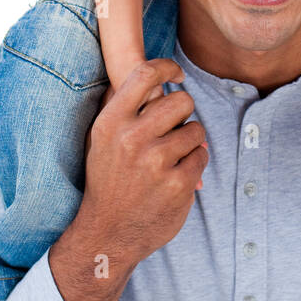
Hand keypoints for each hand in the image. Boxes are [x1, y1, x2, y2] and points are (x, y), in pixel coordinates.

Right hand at [81, 58, 208, 265]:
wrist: (107, 233)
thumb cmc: (106, 179)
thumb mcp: (99, 139)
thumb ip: (117, 104)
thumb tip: (144, 70)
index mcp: (111, 123)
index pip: (144, 74)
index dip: (167, 67)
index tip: (177, 73)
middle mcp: (132, 139)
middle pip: (182, 100)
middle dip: (183, 111)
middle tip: (174, 127)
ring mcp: (157, 163)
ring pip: (196, 129)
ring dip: (190, 140)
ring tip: (171, 156)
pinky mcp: (178, 185)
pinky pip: (202, 155)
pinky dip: (194, 163)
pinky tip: (177, 174)